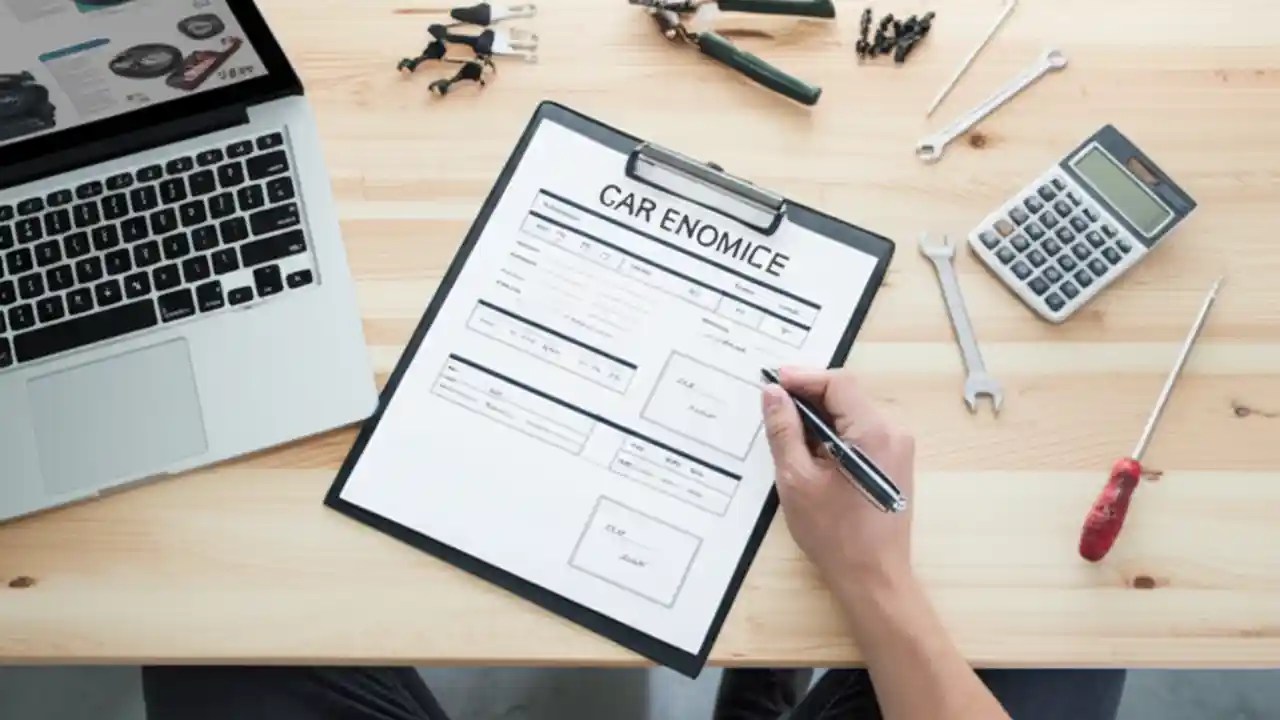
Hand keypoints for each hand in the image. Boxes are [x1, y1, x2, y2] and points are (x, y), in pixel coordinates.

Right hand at [761, 367, 915, 587]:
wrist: (873, 578)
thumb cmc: (834, 534)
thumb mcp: (797, 479)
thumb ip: (784, 430)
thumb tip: (772, 394)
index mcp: (873, 433)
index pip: (838, 383)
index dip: (803, 377)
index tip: (772, 382)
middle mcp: (893, 433)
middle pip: (846, 396)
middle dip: (808, 396)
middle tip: (773, 405)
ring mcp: (897, 449)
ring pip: (852, 414)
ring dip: (819, 416)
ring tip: (786, 431)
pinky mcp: (893, 463)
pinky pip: (860, 433)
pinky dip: (833, 433)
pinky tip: (809, 450)